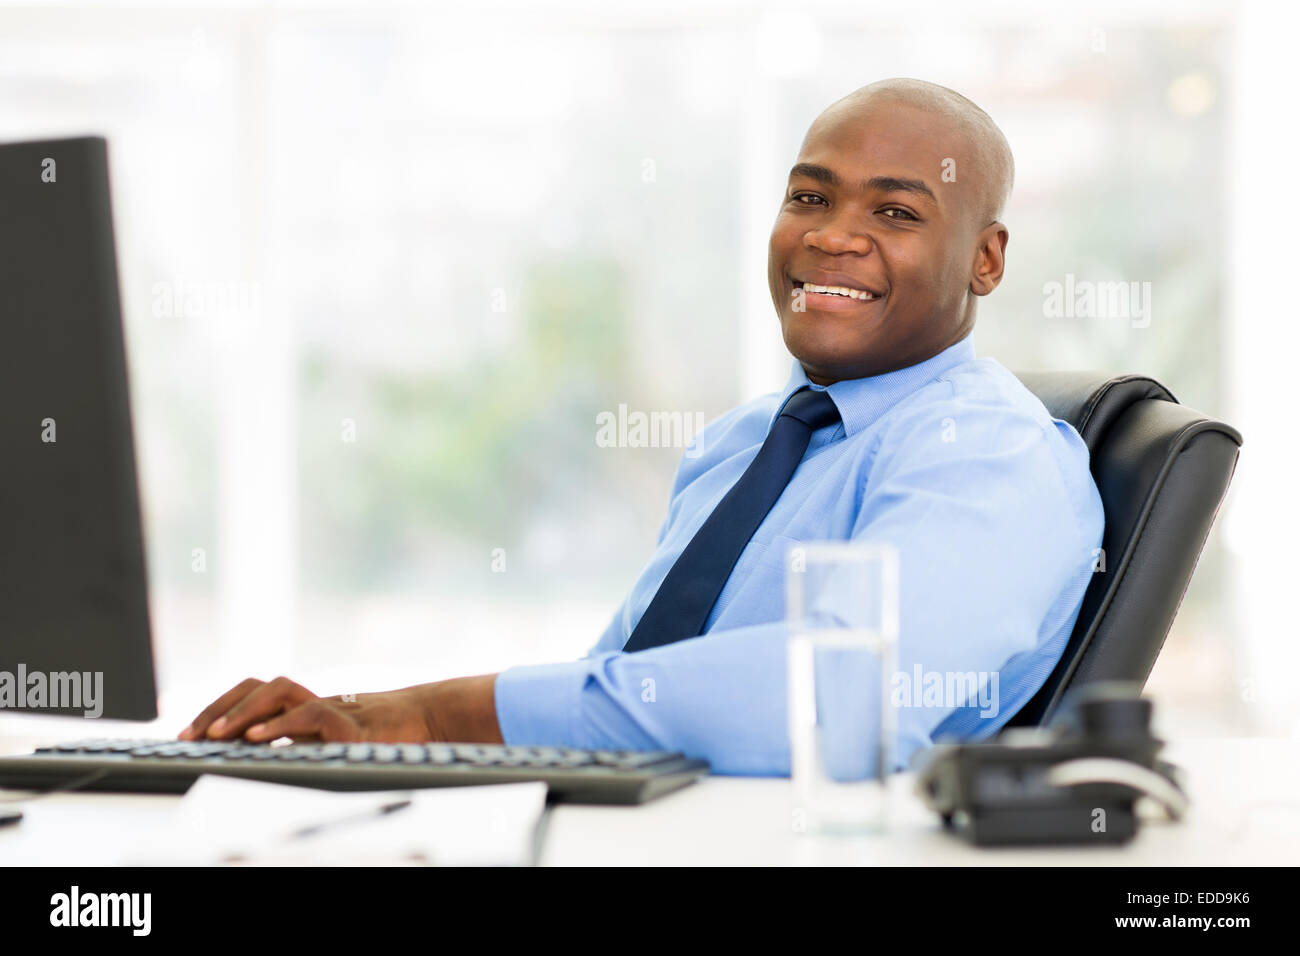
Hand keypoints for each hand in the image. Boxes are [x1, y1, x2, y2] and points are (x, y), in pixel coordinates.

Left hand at [177, 674, 502, 743]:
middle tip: (189, 736)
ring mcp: (330, 707)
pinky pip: (309, 715)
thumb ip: (300, 745)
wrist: (430, 725)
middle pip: (256, 685)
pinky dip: (279, 724)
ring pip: (277, 690)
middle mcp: (312, 700)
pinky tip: (256, 739)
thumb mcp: (331, 745)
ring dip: (241, 712)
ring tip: (216, 736)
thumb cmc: (383, 740)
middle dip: (218, 708)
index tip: (191, 733)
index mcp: (304, 707)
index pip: (253, 693)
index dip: (221, 707)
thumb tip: (254, 756)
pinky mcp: (350, 723)